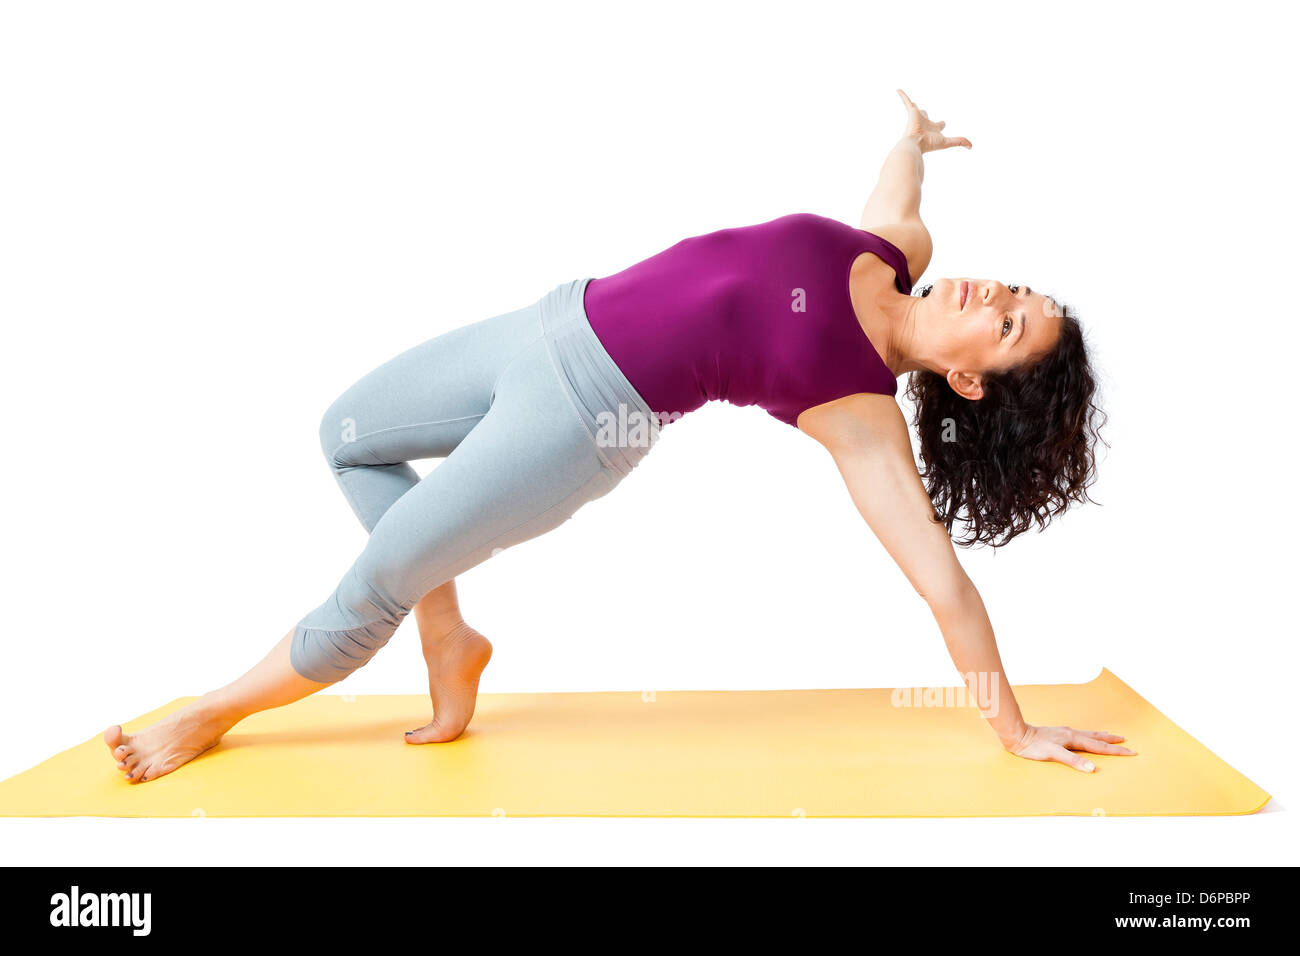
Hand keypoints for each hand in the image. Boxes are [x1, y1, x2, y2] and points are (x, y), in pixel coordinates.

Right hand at [896, 89, 971, 152]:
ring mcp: (917, 117)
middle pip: (926, 115)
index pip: (939, 125)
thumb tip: (971, 146)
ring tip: (909, 103)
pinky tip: (898, 90)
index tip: (943, 123)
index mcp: (932, 129)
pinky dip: (902, 95)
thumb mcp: (947, 142)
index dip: (941, 123)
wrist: (915, 143)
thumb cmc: (929, 144)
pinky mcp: (911, 112)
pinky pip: (906, 101)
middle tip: (924, 113)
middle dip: (925, 114)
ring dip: (911, 105)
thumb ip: (959, 141)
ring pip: (915, 108)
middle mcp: (924, 123)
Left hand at [1007, 724, 1136, 772]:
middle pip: (1096, 737)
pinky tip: (1082, 737)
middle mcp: (1071, 733)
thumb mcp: (1053, 754)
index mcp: (1073, 738)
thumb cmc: (1033, 746)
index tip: (1131, 751)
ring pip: (1088, 734)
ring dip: (1101, 736)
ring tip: (1109, 735)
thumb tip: (1092, 768)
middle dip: (1112, 740)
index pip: (1100, 746)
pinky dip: (1087, 736)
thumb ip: (1073, 761)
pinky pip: (1078, 735)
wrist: (1017, 735)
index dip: (1116, 750)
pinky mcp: (1057, 734)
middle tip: (1125, 740)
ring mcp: (1064, 733)